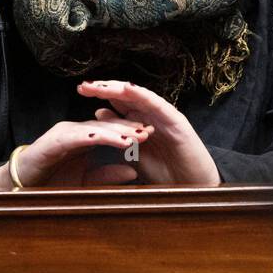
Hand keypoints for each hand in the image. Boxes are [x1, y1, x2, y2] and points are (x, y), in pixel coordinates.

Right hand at [0, 116, 151, 188]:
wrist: (19, 186)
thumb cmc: (51, 182)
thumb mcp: (86, 181)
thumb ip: (108, 175)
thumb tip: (134, 172)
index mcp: (85, 137)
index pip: (113, 131)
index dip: (132, 132)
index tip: (153, 136)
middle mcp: (77, 130)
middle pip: (109, 125)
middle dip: (130, 127)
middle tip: (151, 130)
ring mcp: (66, 132)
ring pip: (97, 127)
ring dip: (118, 130)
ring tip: (138, 135)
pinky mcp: (56, 139)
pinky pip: (81, 135)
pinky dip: (98, 136)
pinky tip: (114, 139)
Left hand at [78, 79, 220, 185]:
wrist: (192, 187)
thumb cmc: (166, 173)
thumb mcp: (134, 152)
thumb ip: (119, 134)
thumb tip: (99, 114)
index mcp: (142, 122)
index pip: (119, 103)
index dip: (100, 96)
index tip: (80, 91)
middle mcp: (152, 115)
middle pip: (126, 96)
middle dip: (104, 89)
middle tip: (83, 86)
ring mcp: (164, 115)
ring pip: (138, 96)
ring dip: (118, 89)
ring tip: (99, 86)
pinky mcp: (175, 119)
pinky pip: (156, 103)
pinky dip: (141, 94)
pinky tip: (126, 88)